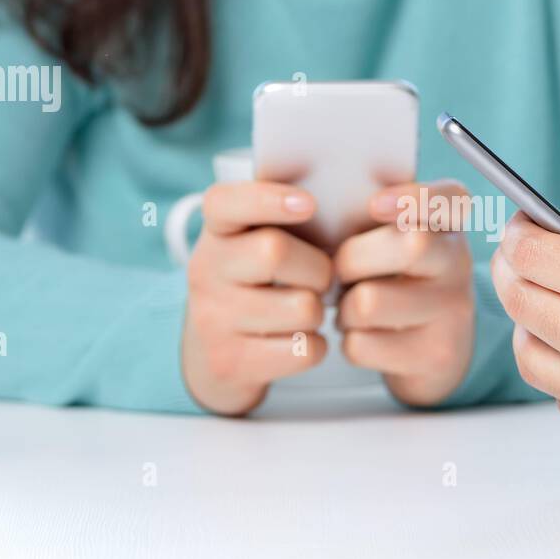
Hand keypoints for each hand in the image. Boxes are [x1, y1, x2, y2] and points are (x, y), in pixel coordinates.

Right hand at [181, 181, 330, 414]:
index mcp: (216, 232)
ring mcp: (212, 319)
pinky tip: (301, 339)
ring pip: (301, 307)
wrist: (216, 352)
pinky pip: (303, 350)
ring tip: (308, 310)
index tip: (309, 204)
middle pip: (274, 252)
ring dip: (320, 311)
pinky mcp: (231, 362)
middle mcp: (205, 271)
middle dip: (318, 268)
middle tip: (323, 279)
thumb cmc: (258, 282)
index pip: (225, 202)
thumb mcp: (255, 242)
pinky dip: (316, 346)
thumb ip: (289, 215)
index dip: (267, 198)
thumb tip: (354, 196)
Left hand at [334, 180, 474, 405]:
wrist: (432, 352)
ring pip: (369, 302)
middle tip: (340, 272)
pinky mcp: (436, 354)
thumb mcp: (394, 242)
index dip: (413, 197)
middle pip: (409, 247)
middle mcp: (458, 264)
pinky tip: (363, 336)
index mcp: (447, 226)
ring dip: (343, 309)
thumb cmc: (396, 283)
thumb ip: (368, 217)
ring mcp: (452, 311)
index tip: (374, 205)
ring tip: (350, 309)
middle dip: (352, 260)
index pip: (449, 199)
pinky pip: (363, 344)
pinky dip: (350, 343)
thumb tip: (308, 201)